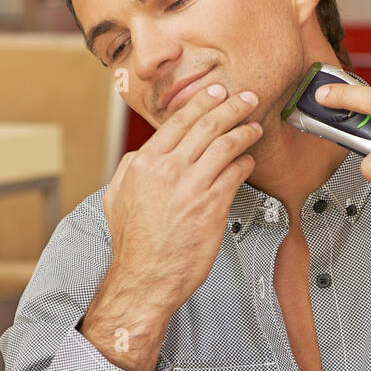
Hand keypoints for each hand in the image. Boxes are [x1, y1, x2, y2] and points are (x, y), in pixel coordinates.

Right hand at [102, 84, 262, 312]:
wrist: (145, 278)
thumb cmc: (132, 245)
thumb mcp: (116, 197)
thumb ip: (130, 169)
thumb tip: (144, 153)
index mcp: (145, 163)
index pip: (179, 121)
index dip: (203, 102)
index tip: (216, 93)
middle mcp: (169, 170)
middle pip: (207, 126)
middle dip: (231, 107)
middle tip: (245, 99)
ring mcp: (192, 187)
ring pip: (226, 145)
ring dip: (244, 131)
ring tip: (254, 126)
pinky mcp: (212, 207)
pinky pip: (235, 174)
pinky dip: (245, 162)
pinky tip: (249, 159)